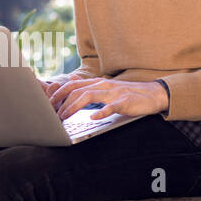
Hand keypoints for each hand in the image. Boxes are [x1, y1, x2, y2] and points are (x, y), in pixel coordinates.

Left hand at [41, 74, 168, 120]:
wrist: (152, 94)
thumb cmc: (127, 95)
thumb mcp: (106, 90)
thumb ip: (90, 89)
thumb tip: (73, 87)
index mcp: (97, 83)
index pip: (72, 85)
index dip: (58, 94)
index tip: (48, 105)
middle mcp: (103, 85)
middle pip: (76, 90)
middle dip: (61, 101)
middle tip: (52, 113)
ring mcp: (113, 93)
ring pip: (89, 96)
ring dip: (74, 107)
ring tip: (65, 116)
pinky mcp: (124, 102)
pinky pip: (111, 107)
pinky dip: (101, 112)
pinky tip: (93, 118)